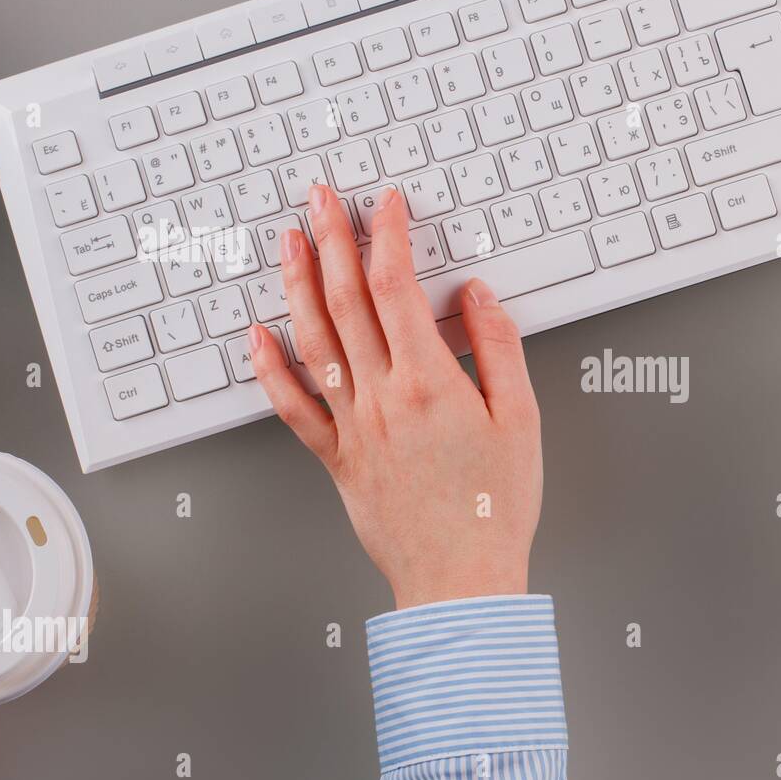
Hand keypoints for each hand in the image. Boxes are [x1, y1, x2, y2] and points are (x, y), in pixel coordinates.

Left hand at [250, 184, 541, 609]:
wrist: (461, 579)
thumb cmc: (495, 508)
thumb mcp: (522, 420)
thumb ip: (499, 350)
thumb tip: (477, 298)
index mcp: (429, 383)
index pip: (396, 288)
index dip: (386, 236)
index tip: (385, 205)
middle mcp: (382, 398)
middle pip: (346, 302)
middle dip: (331, 241)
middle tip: (321, 200)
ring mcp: (353, 428)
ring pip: (313, 341)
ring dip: (296, 285)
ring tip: (289, 244)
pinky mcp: (337, 459)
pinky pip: (293, 407)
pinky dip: (271, 368)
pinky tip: (259, 337)